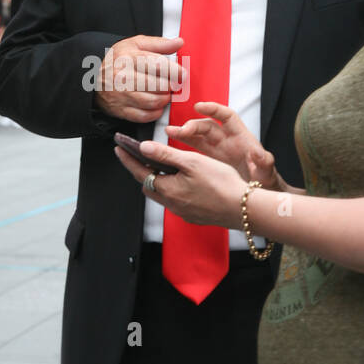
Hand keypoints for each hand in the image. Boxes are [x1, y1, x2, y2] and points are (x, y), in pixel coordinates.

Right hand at [95, 36, 185, 122]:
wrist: (94, 78)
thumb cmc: (118, 61)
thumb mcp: (136, 44)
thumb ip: (159, 44)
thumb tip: (178, 42)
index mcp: (130, 58)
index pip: (158, 65)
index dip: (175, 71)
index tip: (182, 74)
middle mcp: (124, 77)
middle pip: (158, 85)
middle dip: (171, 86)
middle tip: (172, 84)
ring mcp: (122, 95)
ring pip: (153, 102)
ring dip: (165, 99)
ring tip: (165, 94)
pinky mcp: (121, 110)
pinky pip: (145, 116)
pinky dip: (155, 112)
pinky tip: (156, 105)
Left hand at [114, 137, 242, 227]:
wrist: (244, 209)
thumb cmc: (222, 184)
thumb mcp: (192, 162)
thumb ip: (166, 154)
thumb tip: (143, 148)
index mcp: (168, 189)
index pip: (139, 172)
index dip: (128, 159)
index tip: (119, 147)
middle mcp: (172, 204)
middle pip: (148, 185)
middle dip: (141, 170)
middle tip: (137, 156)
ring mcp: (182, 212)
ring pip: (162, 194)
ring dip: (157, 181)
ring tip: (160, 166)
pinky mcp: (194, 215)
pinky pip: (175, 201)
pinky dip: (172, 189)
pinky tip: (182, 182)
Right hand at [167, 101, 285, 187]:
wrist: (256, 196)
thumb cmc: (265, 180)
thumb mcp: (267, 172)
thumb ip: (265, 163)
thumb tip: (261, 155)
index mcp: (241, 138)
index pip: (226, 116)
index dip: (213, 109)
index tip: (200, 107)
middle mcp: (227, 141)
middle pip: (207, 126)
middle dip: (192, 125)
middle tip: (179, 130)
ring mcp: (216, 150)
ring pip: (197, 137)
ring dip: (183, 134)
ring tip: (169, 132)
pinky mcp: (209, 161)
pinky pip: (194, 150)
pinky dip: (183, 148)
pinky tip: (171, 149)